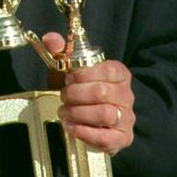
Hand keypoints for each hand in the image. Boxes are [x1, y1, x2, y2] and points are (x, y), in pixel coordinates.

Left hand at [42, 32, 134, 153]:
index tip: (67, 78)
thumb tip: (50, 38)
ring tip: (64, 113)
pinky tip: (71, 127)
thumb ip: (59, 51)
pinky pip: (106, 137)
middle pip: (101, 92)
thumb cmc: (79, 90)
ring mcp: (126, 117)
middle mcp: (127, 95)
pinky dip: (85, 133)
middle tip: (63, 97)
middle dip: (75, 95)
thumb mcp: (68, 69)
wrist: (88, 118)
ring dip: (78, 113)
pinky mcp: (122, 138)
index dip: (83, 74)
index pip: (107, 70)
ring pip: (104, 114)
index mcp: (119, 74)